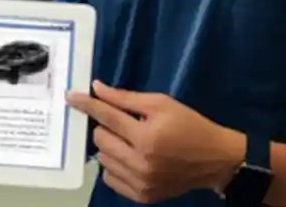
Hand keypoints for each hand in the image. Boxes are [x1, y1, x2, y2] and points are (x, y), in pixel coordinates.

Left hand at [66, 80, 245, 203]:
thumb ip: (126, 98)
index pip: (107, 117)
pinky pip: (110, 179)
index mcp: (147, 136)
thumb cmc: (189, 125)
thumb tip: (97, 89)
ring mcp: (140, 183)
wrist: (214, 160)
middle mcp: (141, 162)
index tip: (71, 96)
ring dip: (109, 146)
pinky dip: (114, 166)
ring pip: (103, 159)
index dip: (87, 104)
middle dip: (106, 126)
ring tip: (129, 140)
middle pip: (101, 139)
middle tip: (122, 122)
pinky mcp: (142, 196)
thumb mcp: (161, 104)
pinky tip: (129, 158)